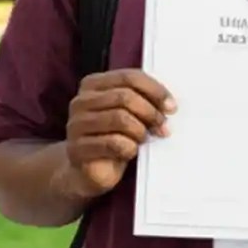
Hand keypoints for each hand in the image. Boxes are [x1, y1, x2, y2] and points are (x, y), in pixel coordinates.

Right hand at [62, 69, 174, 199]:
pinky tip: (131, 151)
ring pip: (119, 119)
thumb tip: (169, 104)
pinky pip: (112, 143)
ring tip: (145, 139)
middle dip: (151, 112)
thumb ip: (144, 100)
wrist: (91, 170)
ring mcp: (76, 125)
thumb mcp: (130, 113)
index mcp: (93, 85)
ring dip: (140, 131)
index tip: (171, 107)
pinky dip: (129, 147)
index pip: (129, 77)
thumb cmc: (116, 135)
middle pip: (125, 97)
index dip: (155, 90)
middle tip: (163, 126)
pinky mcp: (77, 148)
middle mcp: (81, 101)